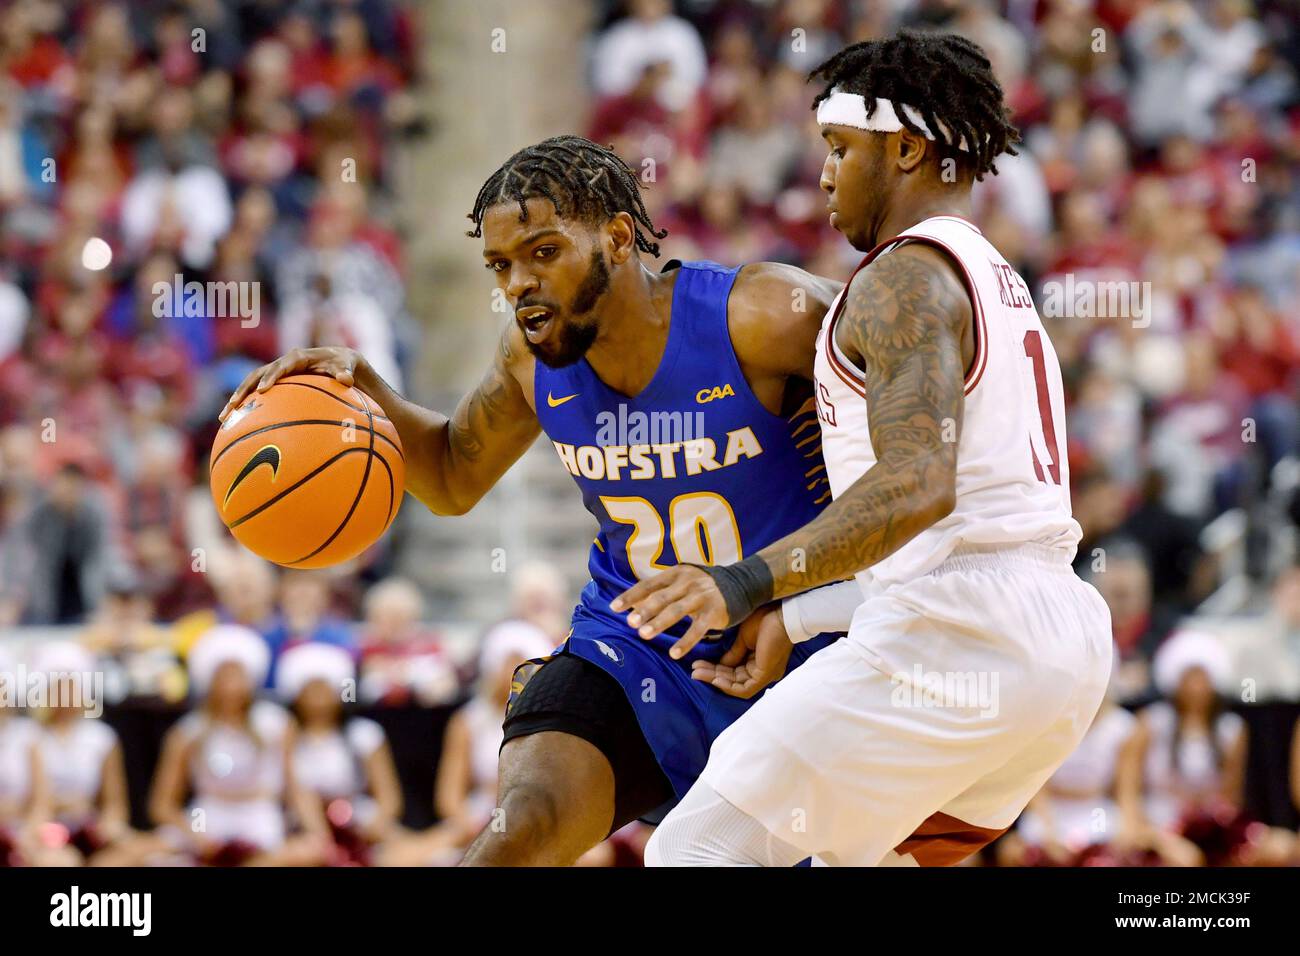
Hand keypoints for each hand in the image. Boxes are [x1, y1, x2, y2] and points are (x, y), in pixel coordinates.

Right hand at [219, 347, 366, 421]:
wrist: (338, 361)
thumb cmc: (343, 364)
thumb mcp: (346, 366)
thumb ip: (344, 372)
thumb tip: (346, 380)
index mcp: (298, 357)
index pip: (281, 366)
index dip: (271, 376)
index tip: (263, 390)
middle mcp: (282, 364)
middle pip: (257, 375)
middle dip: (244, 389)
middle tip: (234, 405)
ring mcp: (276, 373)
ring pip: (250, 385)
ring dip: (237, 399)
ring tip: (224, 418)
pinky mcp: (274, 383)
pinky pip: (256, 395)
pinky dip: (246, 408)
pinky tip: (235, 426)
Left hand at [610, 565, 727, 658]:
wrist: (740, 584)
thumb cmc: (700, 587)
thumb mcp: (680, 583)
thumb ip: (660, 593)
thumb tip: (632, 607)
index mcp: (675, 574)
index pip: (649, 585)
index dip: (631, 596)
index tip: (614, 607)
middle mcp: (687, 582)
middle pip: (662, 597)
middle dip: (644, 610)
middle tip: (630, 623)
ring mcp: (701, 596)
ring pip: (677, 611)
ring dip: (659, 623)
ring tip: (644, 635)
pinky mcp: (714, 612)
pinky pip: (698, 629)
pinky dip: (686, 641)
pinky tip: (674, 653)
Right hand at [690, 603, 792, 698]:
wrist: (781, 614)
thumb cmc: (765, 620)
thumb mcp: (743, 638)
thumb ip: (733, 653)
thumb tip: (718, 665)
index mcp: (760, 662)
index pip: (734, 671)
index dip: (715, 669)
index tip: (698, 664)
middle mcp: (763, 672)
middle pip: (733, 679)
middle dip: (711, 675)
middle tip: (693, 671)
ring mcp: (765, 675)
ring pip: (736, 685)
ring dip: (716, 680)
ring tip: (698, 673)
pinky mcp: (765, 675)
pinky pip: (744, 689)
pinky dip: (728, 686)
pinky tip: (714, 678)